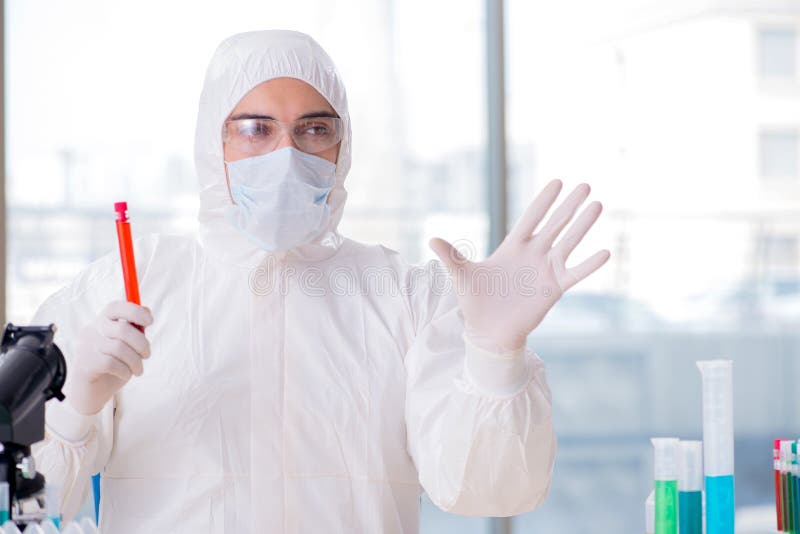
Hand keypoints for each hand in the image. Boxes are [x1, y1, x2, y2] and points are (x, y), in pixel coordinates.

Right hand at [64, 301, 152, 414]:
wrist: (90, 393)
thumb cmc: (111, 367)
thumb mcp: (127, 347)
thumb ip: (134, 330)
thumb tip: (146, 311)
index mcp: (101, 323)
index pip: (115, 308)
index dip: (134, 311)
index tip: (150, 321)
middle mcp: (90, 331)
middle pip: (123, 329)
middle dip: (142, 344)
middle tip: (147, 355)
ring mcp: (85, 347)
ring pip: (120, 348)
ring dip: (135, 361)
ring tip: (138, 369)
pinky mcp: (84, 363)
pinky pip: (112, 363)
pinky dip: (125, 370)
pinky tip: (125, 374)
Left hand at [430, 179, 609, 351]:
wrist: (488, 331)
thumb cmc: (475, 301)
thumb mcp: (461, 276)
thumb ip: (452, 257)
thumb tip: (431, 240)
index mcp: (512, 247)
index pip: (531, 218)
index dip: (544, 201)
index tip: (557, 182)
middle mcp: (533, 254)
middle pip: (555, 224)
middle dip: (569, 206)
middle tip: (586, 185)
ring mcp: (545, 270)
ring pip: (568, 243)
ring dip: (583, 225)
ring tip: (598, 205)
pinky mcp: (554, 288)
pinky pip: (575, 273)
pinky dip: (589, 264)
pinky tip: (605, 252)